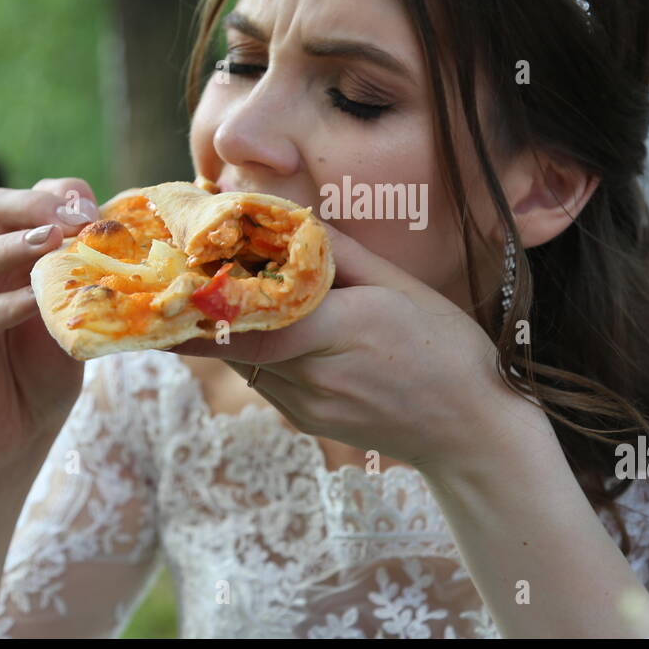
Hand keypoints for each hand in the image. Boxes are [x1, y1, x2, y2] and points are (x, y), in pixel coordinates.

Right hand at [0, 178, 99, 477]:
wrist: (14, 437)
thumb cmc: (45, 373)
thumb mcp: (75, 318)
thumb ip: (87, 280)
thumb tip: (127, 242)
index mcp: (9, 255)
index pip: (28, 202)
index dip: (61, 197)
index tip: (99, 213)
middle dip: (35, 206)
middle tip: (76, 218)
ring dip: (16, 245)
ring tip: (53, 241)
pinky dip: (4, 305)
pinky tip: (34, 302)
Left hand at [170, 224, 544, 473]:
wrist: (471, 431)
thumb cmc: (446, 349)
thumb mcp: (402, 286)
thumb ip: (341, 252)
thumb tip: (290, 216)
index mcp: (342, 333)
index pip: (252, 322)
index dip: (208, 301)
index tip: (178, 270)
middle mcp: (315, 378)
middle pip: (236, 340)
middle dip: (206, 306)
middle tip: (182, 267)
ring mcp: (307, 407)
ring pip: (244, 359)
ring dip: (227, 326)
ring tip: (212, 286)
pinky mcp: (307, 421)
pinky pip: (265, 376)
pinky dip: (254, 347)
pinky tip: (260, 322)